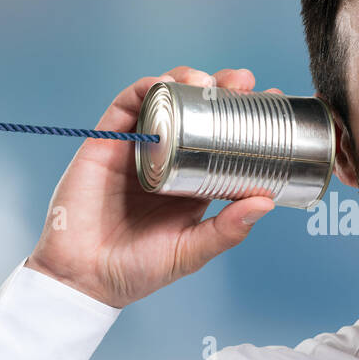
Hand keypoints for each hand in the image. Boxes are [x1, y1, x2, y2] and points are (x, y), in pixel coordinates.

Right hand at [26, 67, 277, 307]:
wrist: (86, 279)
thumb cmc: (138, 269)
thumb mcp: (192, 250)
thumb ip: (227, 229)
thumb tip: (266, 203)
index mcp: (191, 181)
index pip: (223, 139)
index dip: (245, 116)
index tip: (272, 101)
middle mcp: (166, 158)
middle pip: (196, 111)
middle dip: (221, 89)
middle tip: (244, 83)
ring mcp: (136, 148)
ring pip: (163, 100)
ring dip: (186, 81)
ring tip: (208, 81)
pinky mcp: (106, 143)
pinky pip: (126, 106)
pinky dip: (146, 88)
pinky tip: (165, 84)